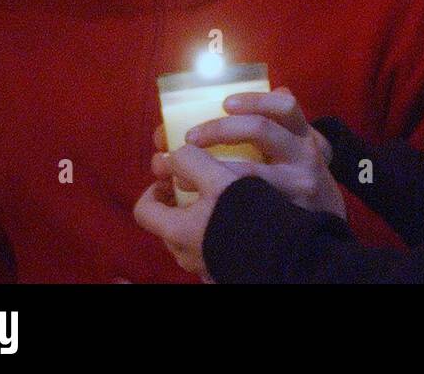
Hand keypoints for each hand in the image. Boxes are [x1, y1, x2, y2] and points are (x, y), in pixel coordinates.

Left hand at [133, 144, 238, 278]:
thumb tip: (176, 154)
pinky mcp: (220, 269)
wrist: (280, 252)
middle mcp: (184, 254)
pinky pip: (208, 249)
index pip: (143, 210)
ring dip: (196, 218)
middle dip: (177, 202)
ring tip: (220, 199)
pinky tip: (234, 221)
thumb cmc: (245, 216)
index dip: (153, 188)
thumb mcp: (218, 179)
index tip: (171, 175)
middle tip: (197, 183)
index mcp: (176, 231)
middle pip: (166, 224)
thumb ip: (191, 161)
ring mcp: (202, 265)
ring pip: (187, 237)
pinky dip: (212, 233)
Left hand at [182, 87, 345, 217]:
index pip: (285, 106)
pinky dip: (210, 206)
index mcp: (305, 137)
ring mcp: (295, 188)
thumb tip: (262, 93)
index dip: (254, 100)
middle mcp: (304, 157)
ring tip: (180, 179)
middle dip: (219, 129)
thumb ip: (282, 126)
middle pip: (262, 130)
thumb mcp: (300, 152)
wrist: (324, 238)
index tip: (225, 102)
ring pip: (247, 173)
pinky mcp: (282, 218)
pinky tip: (193, 209)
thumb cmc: (301, 185)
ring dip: (205, 173)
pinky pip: (241, 208)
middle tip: (190, 138)